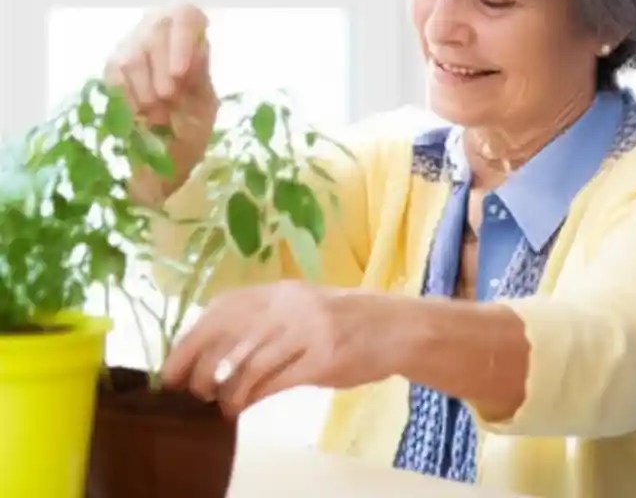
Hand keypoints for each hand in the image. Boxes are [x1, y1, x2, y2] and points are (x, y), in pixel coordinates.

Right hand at [104, 4, 218, 200]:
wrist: (161, 165)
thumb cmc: (190, 129)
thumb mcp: (204, 106)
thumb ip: (198, 77)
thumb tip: (194, 50)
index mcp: (190, 39)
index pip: (185, 14)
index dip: (183, 37)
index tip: (181, 74)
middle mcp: (158, 35)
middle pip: (156, 28)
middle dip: (164, 68)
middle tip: (170, 100)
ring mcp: (130, 49)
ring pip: (132, 54)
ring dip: (147, 88)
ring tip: (159, 116)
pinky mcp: (109, 71)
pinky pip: (113, 77)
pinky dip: (128, 99)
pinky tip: (140, 116)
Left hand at [161, 281, 393, 415]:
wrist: (400, 327)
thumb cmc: (347, 322)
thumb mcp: (303, 309)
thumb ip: (265, 321)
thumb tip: (212, 351)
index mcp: (282, 291)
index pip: (222, 310)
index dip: (191, 339)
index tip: (172, 368)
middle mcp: (291, 306)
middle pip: (228, 336)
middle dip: (201, 368)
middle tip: (192, 392)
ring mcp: (309, 331)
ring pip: (249, 364)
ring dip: (227, 390)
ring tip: (222, 406)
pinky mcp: (325, 359)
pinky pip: (275, 381)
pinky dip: (251, 397)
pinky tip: (243, 407)